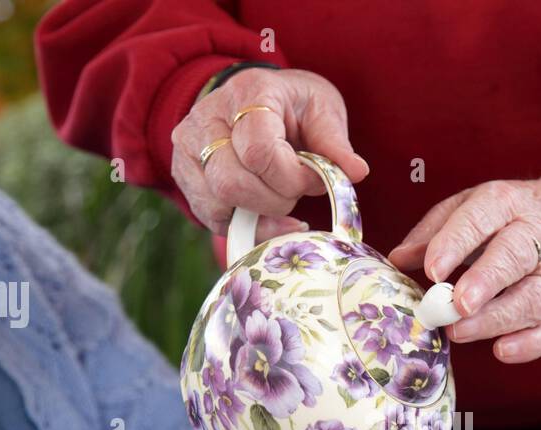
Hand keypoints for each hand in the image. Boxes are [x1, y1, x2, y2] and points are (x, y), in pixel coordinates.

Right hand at [169, 67, 369, 236]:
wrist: (258, 100)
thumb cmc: (296, 107)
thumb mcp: (322, 112)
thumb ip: (335, 144)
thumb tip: (356, 172)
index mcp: (248, 93)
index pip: (258, 151)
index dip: (290, 179)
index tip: (312, 180)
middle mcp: (207, 116)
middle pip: (231, 182)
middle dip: (274, 201)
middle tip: (294, 194)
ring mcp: (188, 147)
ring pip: (216, 202)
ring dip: (257, 215)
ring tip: (279, 201)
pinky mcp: (184, 174)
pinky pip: (210, 216)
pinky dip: (243, 225)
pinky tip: (265, 216)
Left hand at [388, 150, 540, 362]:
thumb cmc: (507, 218)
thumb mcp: (470, 207)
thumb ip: (433, 231)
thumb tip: (396, 259)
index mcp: (506, 204)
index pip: (481, 218)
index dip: (456, 244)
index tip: (432, 270)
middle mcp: (534, 237)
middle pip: (515, 256)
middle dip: (486, 280)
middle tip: (457, 304)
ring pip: (532, 297)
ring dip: (497, 318)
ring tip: (459, 332)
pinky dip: (529, 344)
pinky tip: (501, 350)